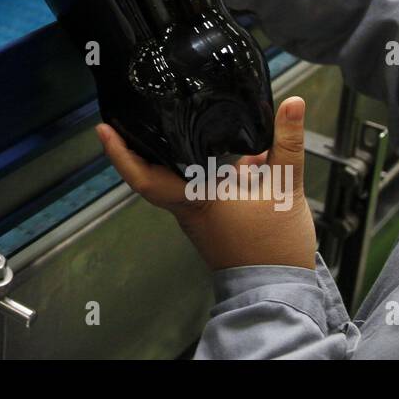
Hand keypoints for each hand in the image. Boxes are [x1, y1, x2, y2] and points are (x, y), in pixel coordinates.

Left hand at [98, 97, 317, 271]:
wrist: (280, 293)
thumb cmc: (275, 248)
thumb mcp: (286, 188)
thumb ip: (288, 143)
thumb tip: (294, 104)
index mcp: (196, 199)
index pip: (144, 177)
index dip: (120, 153)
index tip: (104, 129)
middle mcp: (188, 209)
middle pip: (154, 171)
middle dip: (143, 143)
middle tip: (133, 114)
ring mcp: (198, 218)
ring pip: (179, 179)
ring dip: (179, 154)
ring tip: (181, 120)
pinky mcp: (211, 222)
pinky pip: (201, 189)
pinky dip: (210, 170)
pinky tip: (243, 157)